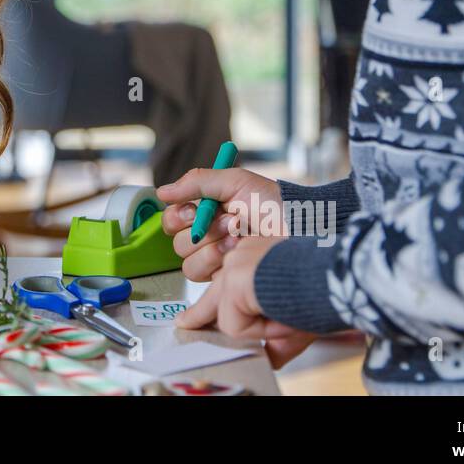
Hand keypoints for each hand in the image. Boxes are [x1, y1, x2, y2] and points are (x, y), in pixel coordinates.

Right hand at [157, 165, 285, 282]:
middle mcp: (209, 237)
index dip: (179, 217)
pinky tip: (237, 252)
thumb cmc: (275, 204)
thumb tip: (161, 193)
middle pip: (177, 243)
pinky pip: (202, 278)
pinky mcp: (225, 281)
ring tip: (238, 237)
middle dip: (204, 231)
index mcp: (208, 213)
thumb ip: (197, 182)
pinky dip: (217, 262)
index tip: (194, 211)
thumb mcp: (236, 182)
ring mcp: (217, 261)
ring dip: (211, 247)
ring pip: (188, 263)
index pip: (174, 220)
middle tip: (230, 221)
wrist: (302, 230)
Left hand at [176, 237, 316, 367]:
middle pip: (213, 295)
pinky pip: (235, 325)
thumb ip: (276, 337)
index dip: (210, 306)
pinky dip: (261, 331)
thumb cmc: (325, 288)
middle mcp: (242, 255)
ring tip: (291, 319)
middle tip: (185, 323)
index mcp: (256, 256)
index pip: (226, 284)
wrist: (343, 276)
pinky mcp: (235, 280)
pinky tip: (283, 317)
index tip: (190, 319)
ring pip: (228, 317)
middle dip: (199, 315)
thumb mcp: (296, 317)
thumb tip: (267, 360)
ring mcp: (235, 265)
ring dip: (261, 329)